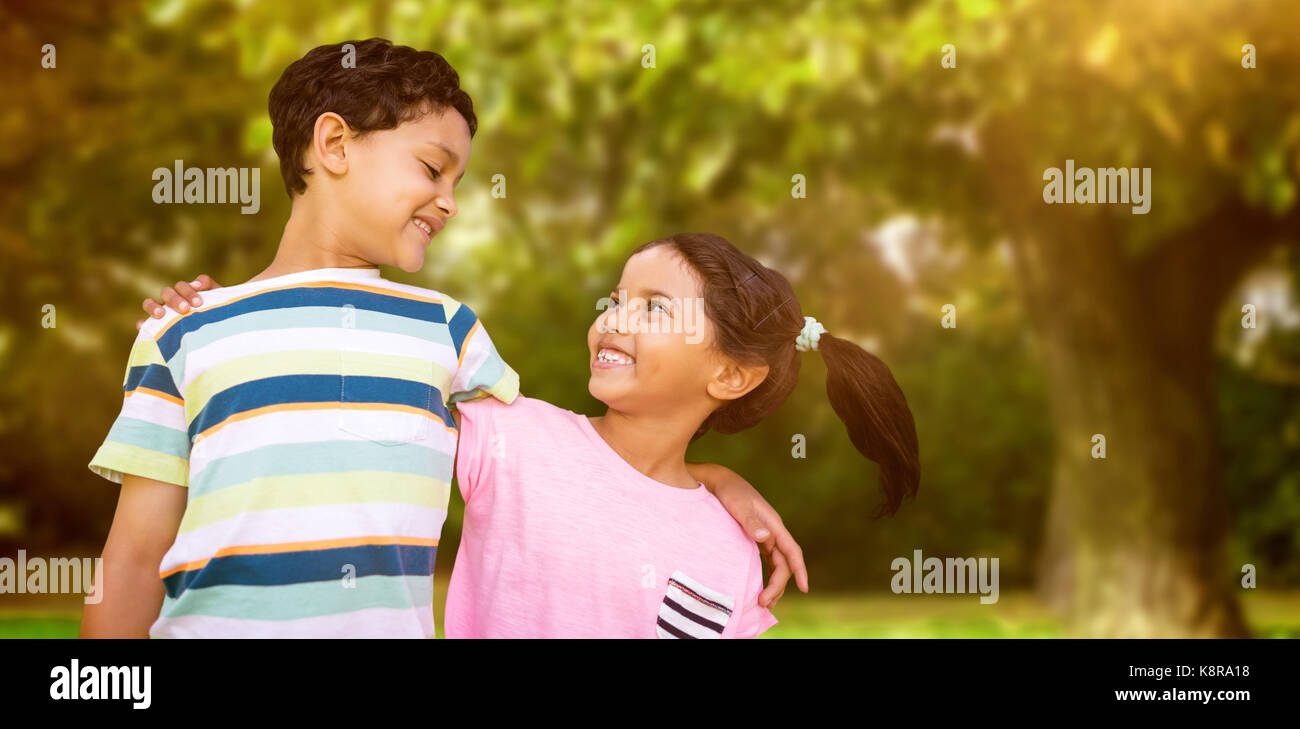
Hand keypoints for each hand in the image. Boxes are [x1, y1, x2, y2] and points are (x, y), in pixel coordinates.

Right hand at [135, 274, 220, 329]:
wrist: (221, 328)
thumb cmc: (218, 313)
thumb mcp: (218, 298)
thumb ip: (209, 286)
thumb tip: (195, 284)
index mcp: (186, 293)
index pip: (182, 287)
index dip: (188, 292)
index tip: (198, 303)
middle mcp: (172, 301)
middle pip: (166, 293)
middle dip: (175, 299)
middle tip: (185, 309)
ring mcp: (163, 313)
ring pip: (150, 303)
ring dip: (153, 306)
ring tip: (161, 314)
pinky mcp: (156, 328)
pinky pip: (145, 324)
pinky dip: (142, 323)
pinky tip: (142, 325)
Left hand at [686, 462, 807, 608]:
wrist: (715, 482)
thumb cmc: (728, 492)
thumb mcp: (738, 505)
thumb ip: (750, 522)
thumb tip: (766, 538)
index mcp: (773, 524)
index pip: (792, 551)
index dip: (800, 570)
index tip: (805, 589)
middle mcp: (772, 532)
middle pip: (783, 563)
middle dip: (778, 585)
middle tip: (763, 603)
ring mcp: (764, 536)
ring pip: (776, 565)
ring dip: (773, 584)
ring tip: (764, 603)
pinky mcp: (754, 539)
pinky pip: (766, 561)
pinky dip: (765, 576)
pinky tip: (759, 588)